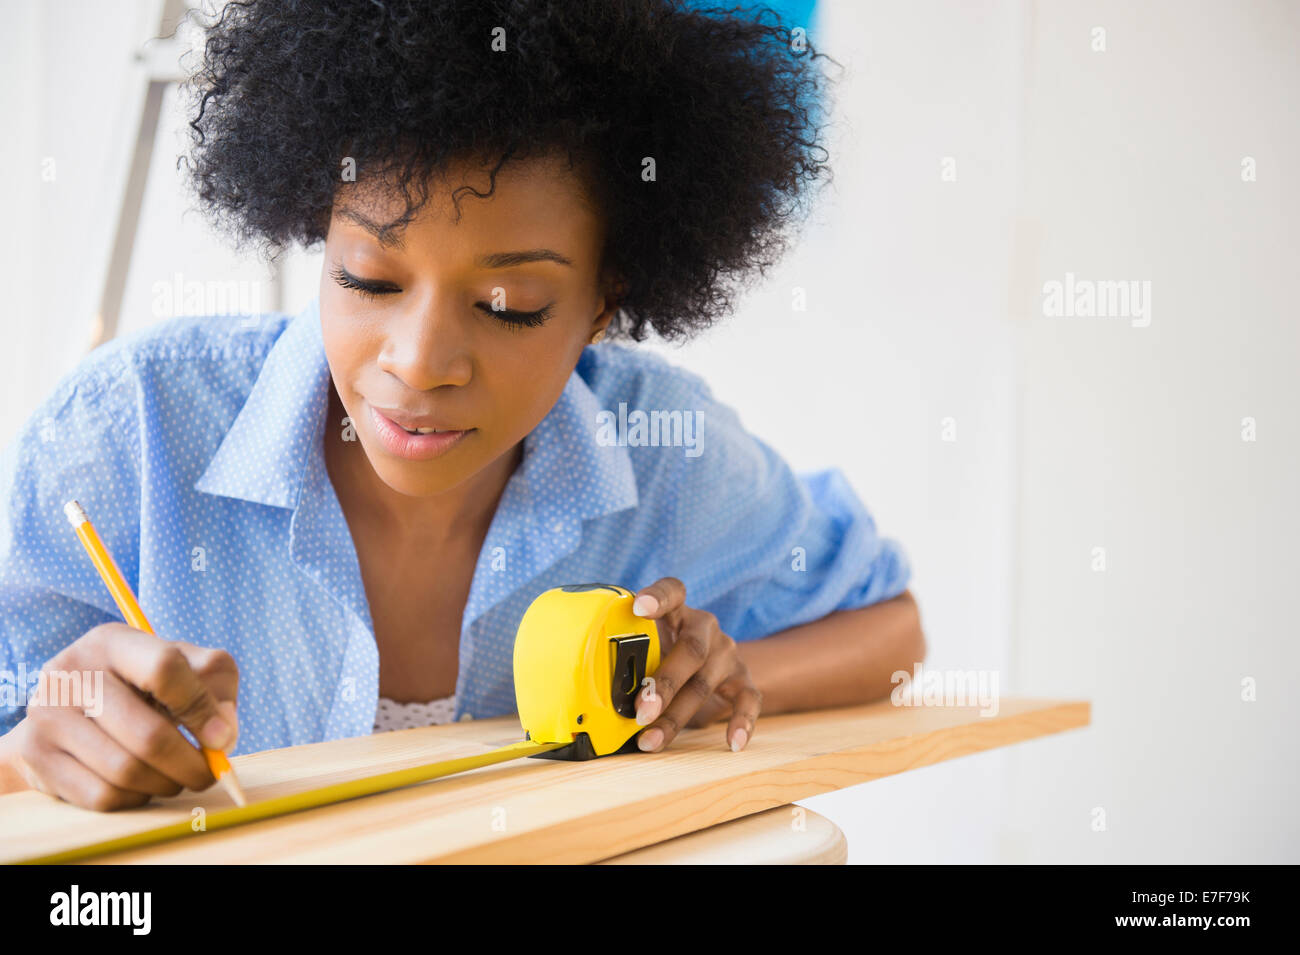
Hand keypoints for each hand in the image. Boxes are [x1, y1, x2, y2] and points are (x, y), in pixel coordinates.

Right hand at [4, 623, 238, 810]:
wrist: (67, 709)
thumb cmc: (140, 686)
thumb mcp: (181, 667)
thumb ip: (215, 686)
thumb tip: (222, 732)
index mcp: (112, 641)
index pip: (164, 668)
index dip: (201, 708)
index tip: (221, 737)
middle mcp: (72, 672)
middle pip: (148, 734)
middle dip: (191, 763)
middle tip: (209, 774)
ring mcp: (47, 714)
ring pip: (126, 771)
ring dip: (166, 784)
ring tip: (177, 778)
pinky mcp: (36, 755)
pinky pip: (102, 795)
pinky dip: (135, 797)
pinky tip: (142, 784)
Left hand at [630, 577, 760, 752]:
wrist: (704, 662)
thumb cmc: (661, 652)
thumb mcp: (645, 643)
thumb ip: (625, 652)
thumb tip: (586, 688)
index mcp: (677, 610)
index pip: (671, 591)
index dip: (657, 597)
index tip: (639, 607)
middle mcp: (705, 627)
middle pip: (689, 650)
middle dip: (663, 684)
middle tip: (640, 711)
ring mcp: (726, 653)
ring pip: (704, 684)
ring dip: (676, 717)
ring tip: (650, 740)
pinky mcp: (742, 678)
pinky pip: (748, 700)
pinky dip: (741, 722)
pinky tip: (733, 743)